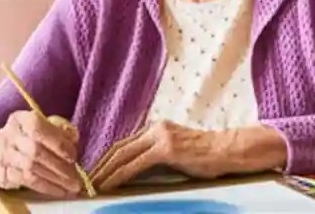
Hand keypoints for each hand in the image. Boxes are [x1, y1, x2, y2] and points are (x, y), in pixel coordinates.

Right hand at [0, 111, 82, 197]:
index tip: (72, 155)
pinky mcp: (4, 173)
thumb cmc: (21, 139)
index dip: (57, 142)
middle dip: (59, 164)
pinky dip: (46, 187)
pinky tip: (59, 191)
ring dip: (55, 178)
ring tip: (71, 185)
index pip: (38, 128)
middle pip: (36, 151)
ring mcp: (5, 156)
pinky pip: (27, 181)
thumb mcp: (34, 127)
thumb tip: (73, 138)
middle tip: (75, 175)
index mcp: (20, 119)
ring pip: (32, 168)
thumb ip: (55, 130)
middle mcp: (10, 136)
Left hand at [90, 120, 228, 191]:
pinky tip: (109, 185)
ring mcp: (160, 137)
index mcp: (157, 128)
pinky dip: (118, 175)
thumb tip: (136, 172)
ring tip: (93, 186)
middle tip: (86, 182)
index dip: (106, 160)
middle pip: (118, 148)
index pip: (124, 144)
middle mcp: (155, 128)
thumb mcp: (177, 152)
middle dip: (100, 166)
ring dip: (104, 172)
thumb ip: (157, 156)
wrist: (228, 151)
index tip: (95, 174)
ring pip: (122, 155)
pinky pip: (134, 165)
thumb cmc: (207, 156)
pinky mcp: (165, 149)